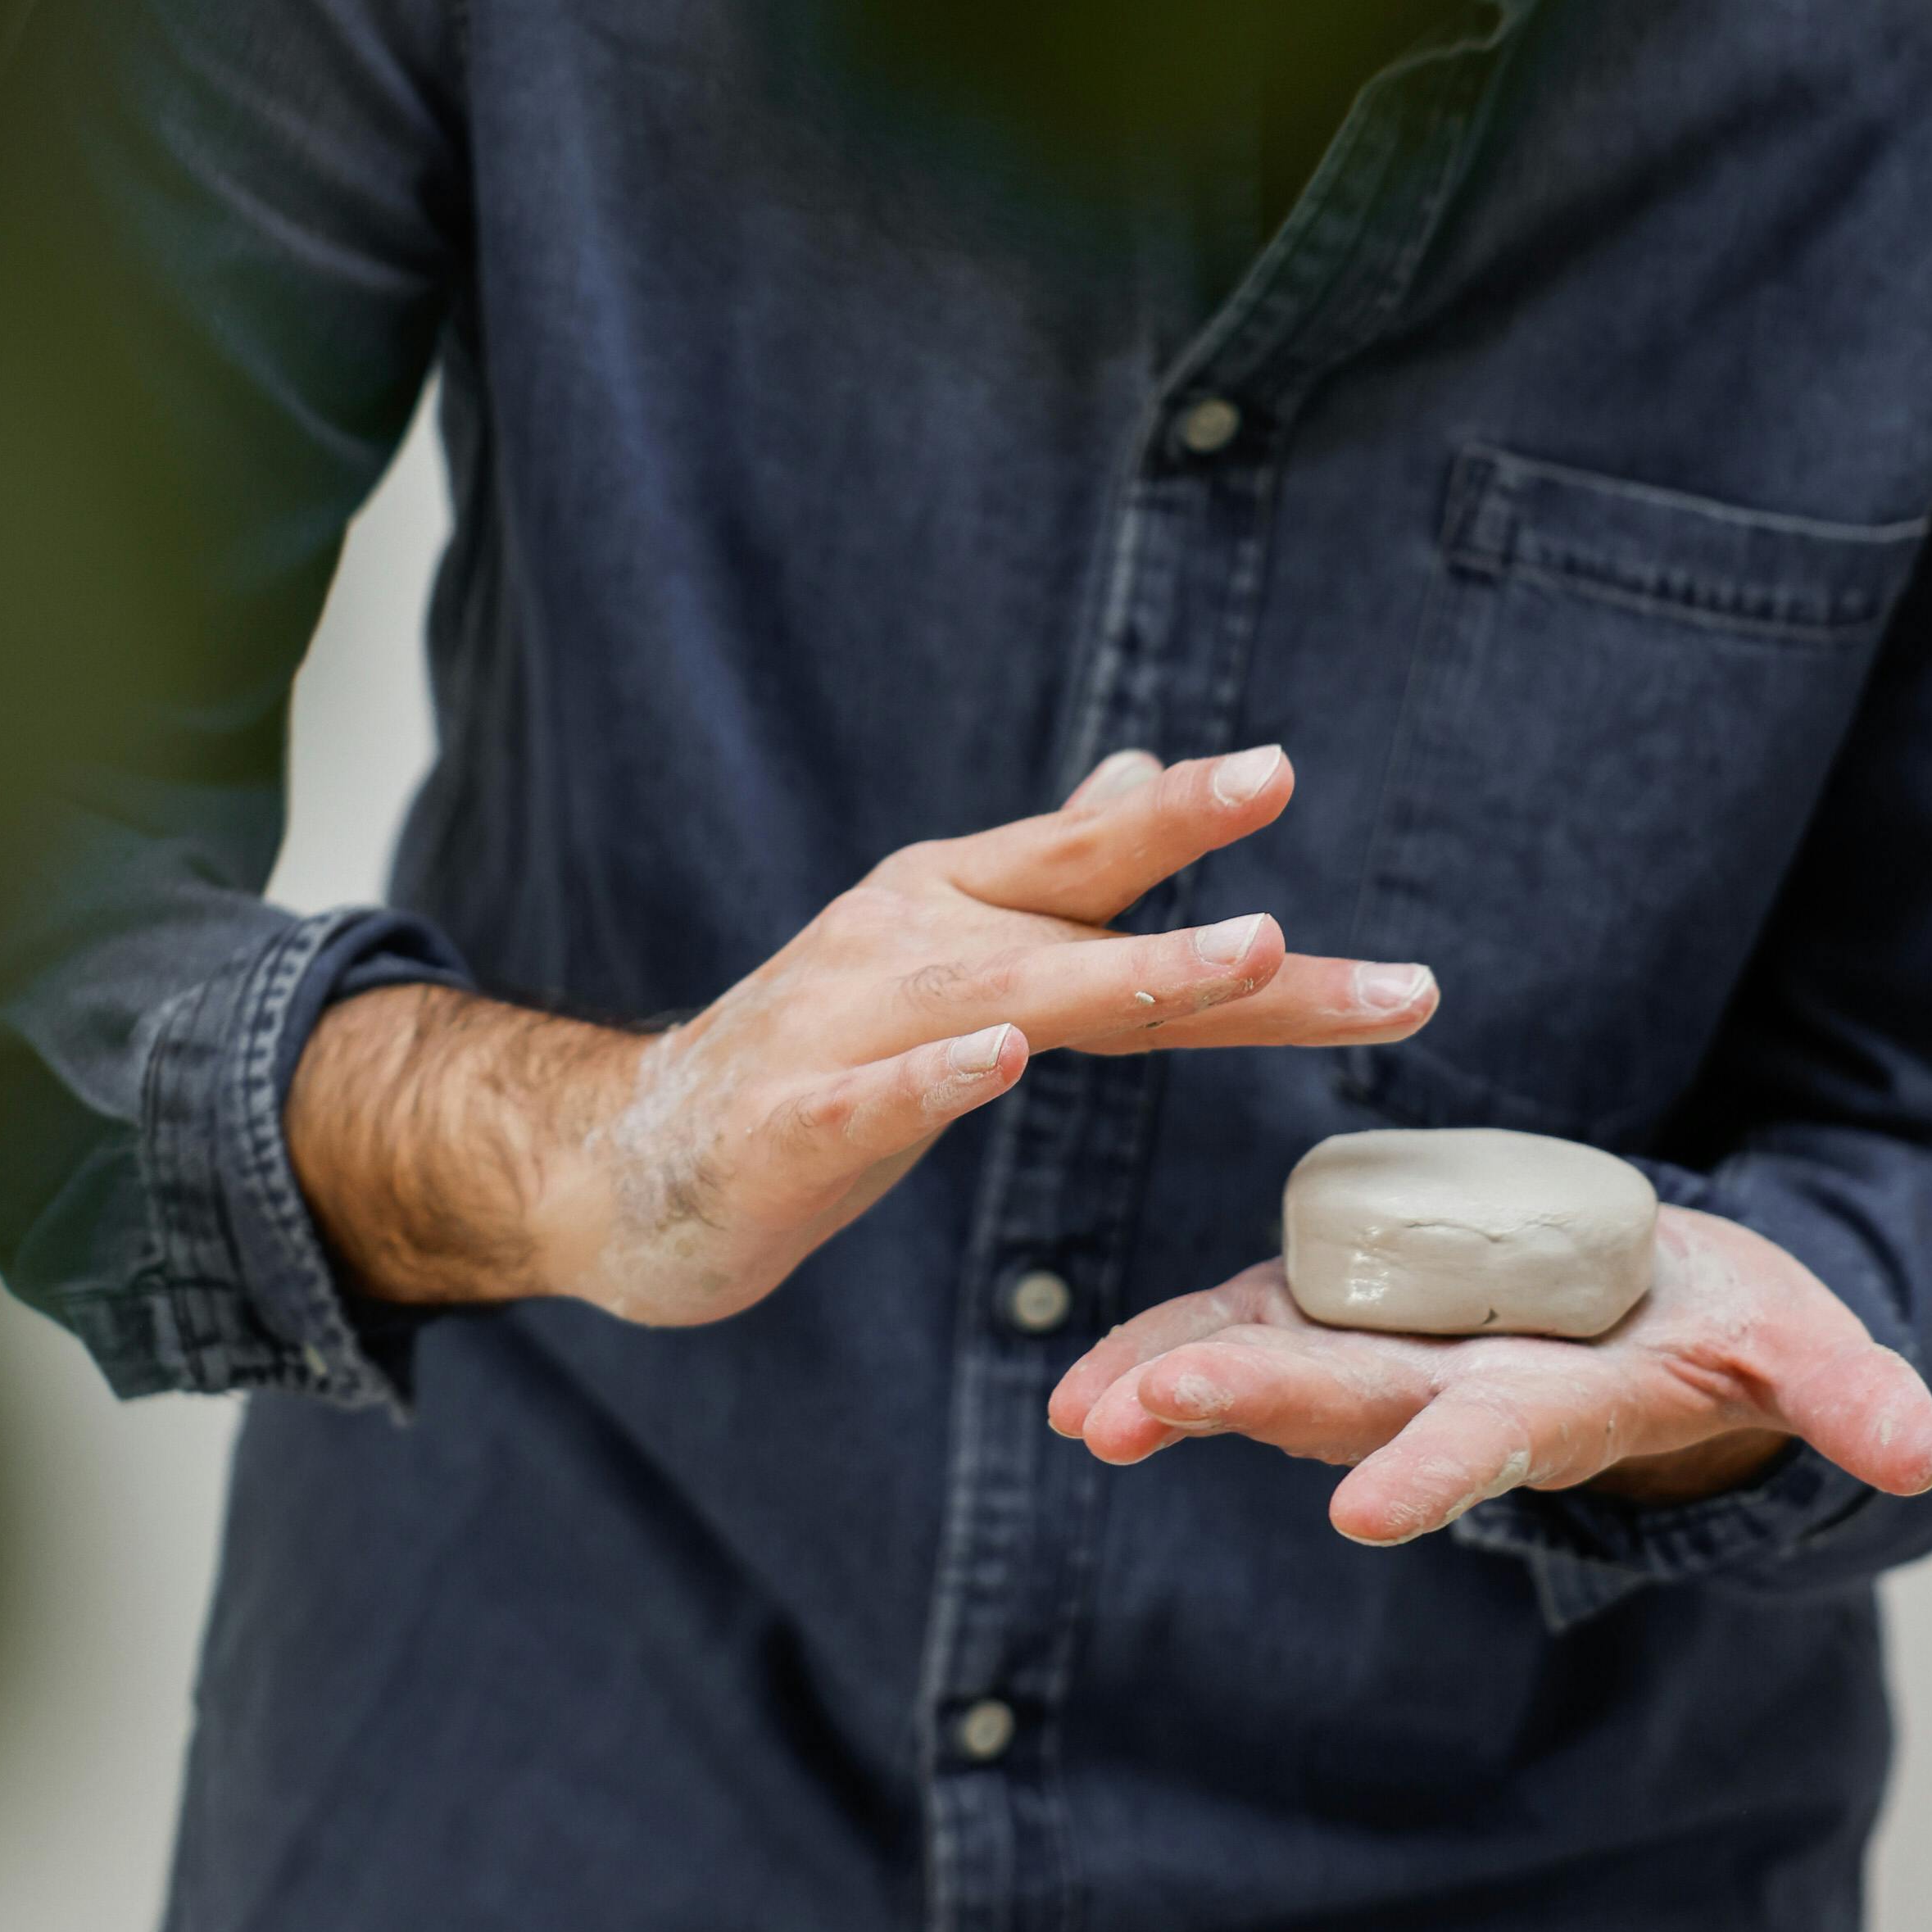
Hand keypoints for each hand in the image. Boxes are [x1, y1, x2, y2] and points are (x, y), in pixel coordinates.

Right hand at [286, 742, 1436, 1329]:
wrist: (624, 1161)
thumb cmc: (809, 1061)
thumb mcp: (939, 954)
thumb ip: (1050, 877)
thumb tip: (1140, 775)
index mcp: (949, 903)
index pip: (1092, 860)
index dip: (1184, 815)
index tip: (1280, 770)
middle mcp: (905, 944)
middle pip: (1077, 917)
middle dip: (1199, 901)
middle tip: (1307, 896)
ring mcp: (843, 1030)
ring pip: (1004, 997)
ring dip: (1129, 972)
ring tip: (1245, 953)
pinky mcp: (787, 1126)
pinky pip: (873, 1100)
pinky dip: (936, 1078)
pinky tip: (999, 1060)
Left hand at [1048, 1200, 1931, 1545]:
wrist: (1654, 1318)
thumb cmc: (1726, 1333)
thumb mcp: (1802, 1349)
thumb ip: (1846, 1395)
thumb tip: (1926, 1454)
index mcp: (1555, 1406)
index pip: (1489, 1442)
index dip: (1433, 1472)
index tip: (1369, 1514)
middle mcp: (1453, 1401)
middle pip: (1348, 1407)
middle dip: (1256, 1403)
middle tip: (1156, 1410)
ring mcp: (1386, 1362)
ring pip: (1274, 1375)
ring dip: (1180, 1390)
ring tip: (1089, 1411)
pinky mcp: (1342, 1312)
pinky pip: (1243, 1326)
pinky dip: (1168, 1350)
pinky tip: (1085, 1390)